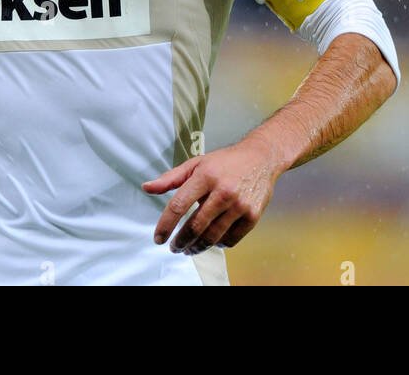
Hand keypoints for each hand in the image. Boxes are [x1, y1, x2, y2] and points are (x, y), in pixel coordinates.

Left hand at [142, 135, 282, 254]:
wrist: (261, 158)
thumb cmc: (226, 162)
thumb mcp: (196, 163)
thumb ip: (171, 178)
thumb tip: (147, 187)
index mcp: (206, 176)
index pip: (179, 205)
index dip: (165, 225)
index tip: (158, 238)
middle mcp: (223, 191)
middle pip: (195, 226)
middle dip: (180, 241)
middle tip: (174, 247)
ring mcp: (240, 205)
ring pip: (212, 236)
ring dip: (196, 247)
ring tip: (188, 249)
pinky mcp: (252, 215)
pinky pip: (230, 239)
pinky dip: (217, 244)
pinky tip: (210, 242)